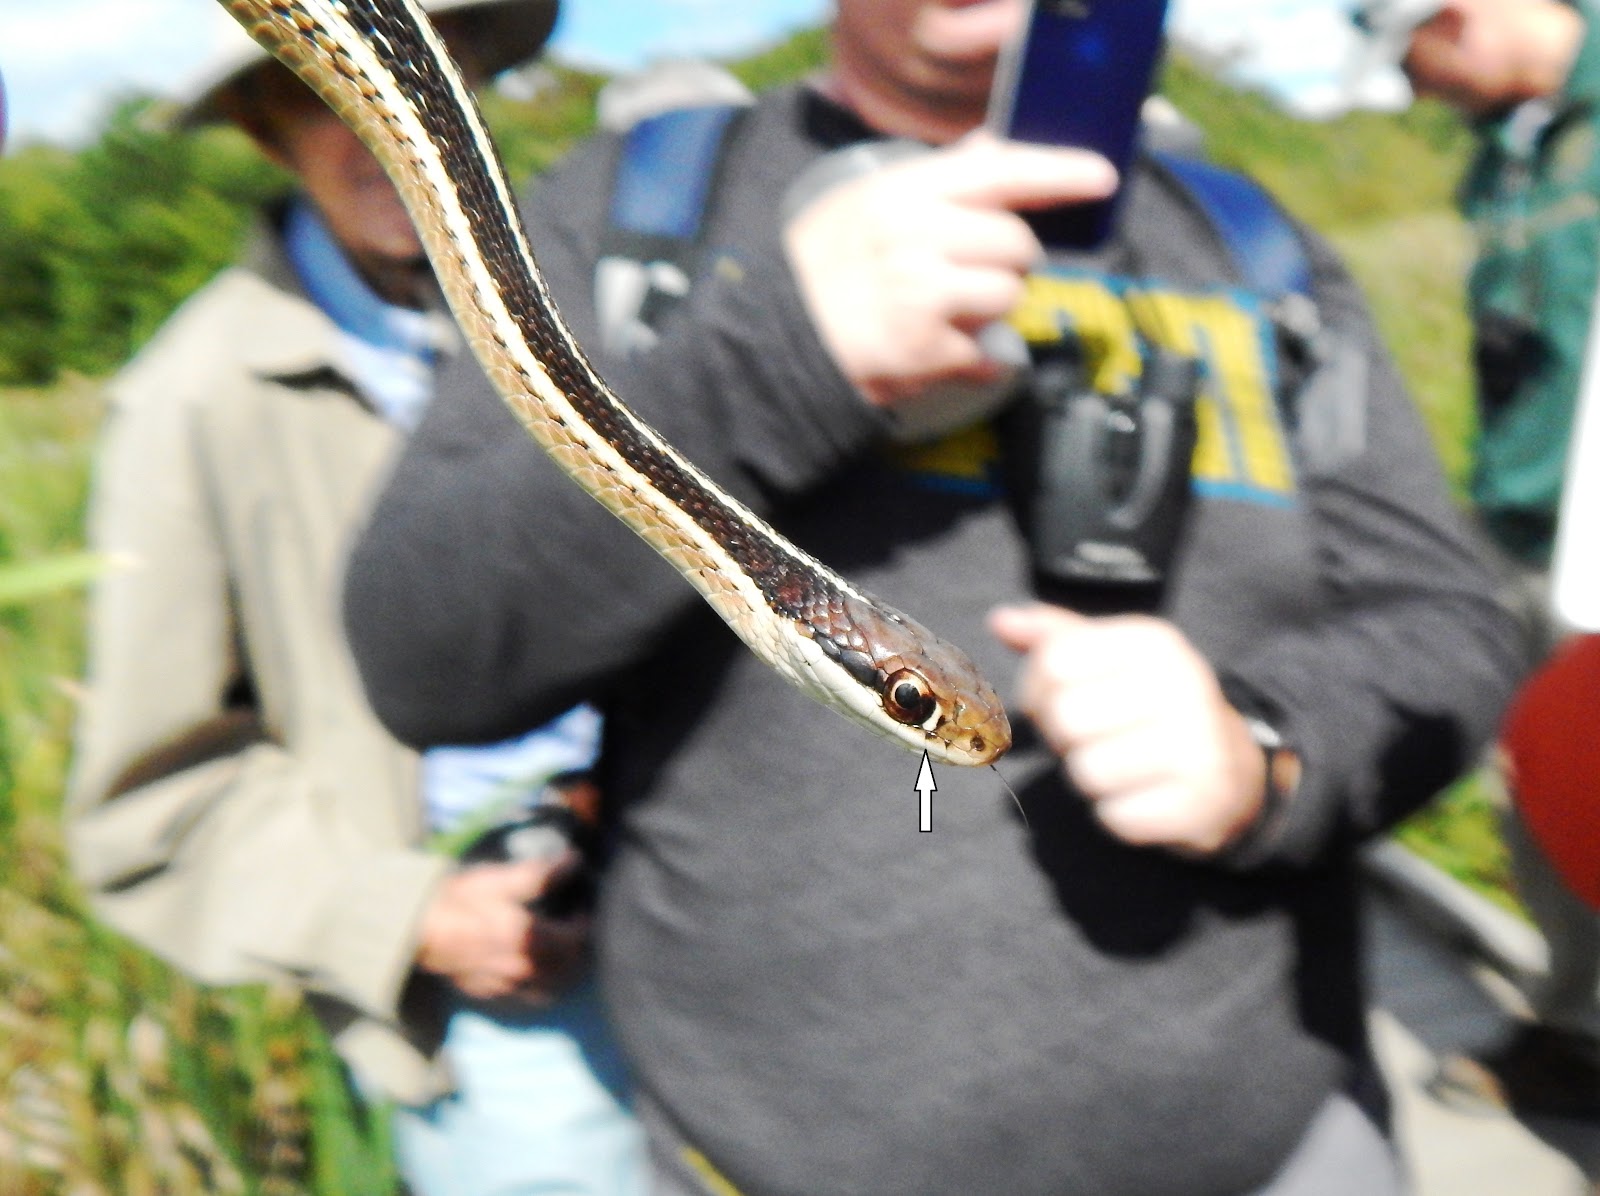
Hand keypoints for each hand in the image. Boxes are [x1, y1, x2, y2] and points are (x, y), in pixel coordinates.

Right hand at [415, 855, 590, 1001]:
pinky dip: (539, 985)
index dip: (583, 923)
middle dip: (577, 950)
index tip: (580, 909)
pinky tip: (532, 968)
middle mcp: (521, 967)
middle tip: (573, 930)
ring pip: (550, 989)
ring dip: (563, 973)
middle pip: (567, 969)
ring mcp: (504, 984)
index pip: (574, 940)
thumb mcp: (499, 879)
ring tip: (559, 952)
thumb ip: (541, 873)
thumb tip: (575, 861)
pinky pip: (526, 996)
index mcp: (527, 938)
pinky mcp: (489, 992)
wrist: (416, 928)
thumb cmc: (459, 899)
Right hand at [784, 132, 1115, 408]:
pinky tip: (934, 350)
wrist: (775, 344)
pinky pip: (989, 350)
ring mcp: (923, 293)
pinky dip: (973, 358)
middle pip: (1016, 243)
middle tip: (966, 275)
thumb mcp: (864, 204)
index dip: (1058, 171)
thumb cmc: (822, 271)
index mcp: (902, 191)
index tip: (1101, 176)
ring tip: (944, 314)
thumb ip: (933, 179)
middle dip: (1007, 262)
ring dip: (990, 310)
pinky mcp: (928, 348)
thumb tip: (991, 151)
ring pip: (1009, 295)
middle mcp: (916, 235)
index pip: (1000, 170)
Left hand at [989, 604, 1266, 855]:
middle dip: (1066, 738)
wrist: (1232, 769)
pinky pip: (1116, 816)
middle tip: (1096, 738)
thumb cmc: (1151, 707)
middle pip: (1065, 718)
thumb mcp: (1111, 658)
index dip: (1039, 691)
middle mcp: (1183, 685)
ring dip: (1090, 778)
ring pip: (1087, 771)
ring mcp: (1198, 744)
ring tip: (1122, 765)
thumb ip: (1053, 637)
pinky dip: (1119, 814)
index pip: (1053, 663)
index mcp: (1155, 642)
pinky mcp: (1200, 801)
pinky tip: (1145, 795)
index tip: (1060, 700)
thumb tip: (1000, 620)